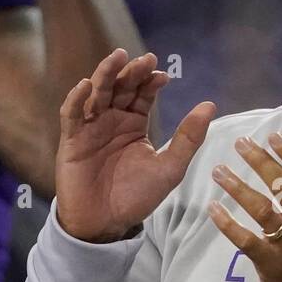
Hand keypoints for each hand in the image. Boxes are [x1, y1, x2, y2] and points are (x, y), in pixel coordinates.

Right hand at [56, 49, 213, 242]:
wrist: (106, 223)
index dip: (151, 81)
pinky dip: (76, 98)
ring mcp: (90, 127)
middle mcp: (112, 120)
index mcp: (135, 124)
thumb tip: (210, 104)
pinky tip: (85, 85)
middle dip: (132, 72)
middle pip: (120, 87)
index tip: (163, 75)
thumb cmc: (137, 196)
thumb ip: (189, 138)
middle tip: (144, 59)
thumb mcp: (169, 168)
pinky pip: (71, 114)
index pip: (143, 94)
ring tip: (117, 58)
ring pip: (96, 93)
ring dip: (105, 74)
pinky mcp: (71, 139)